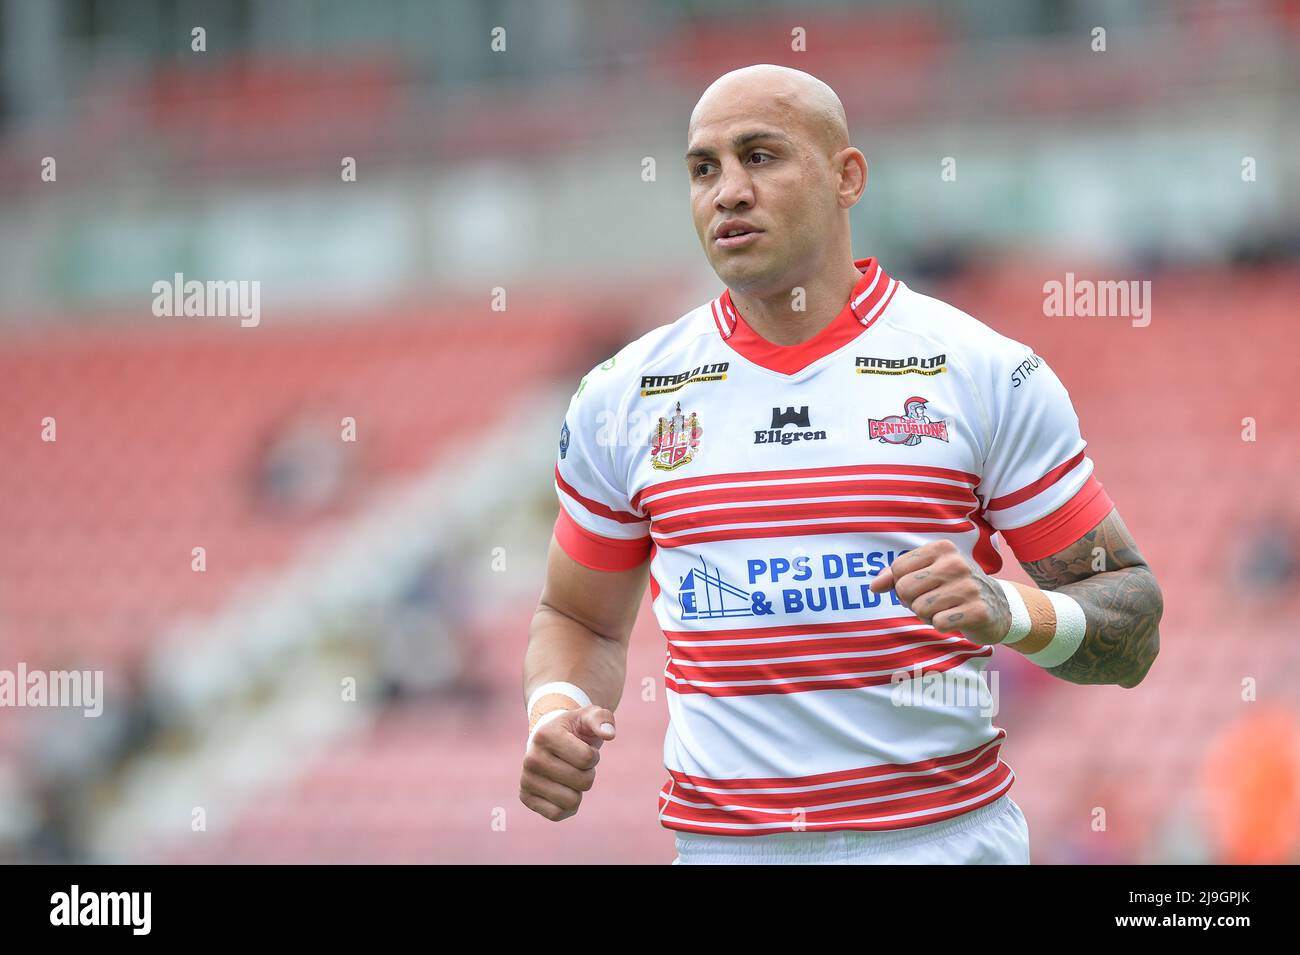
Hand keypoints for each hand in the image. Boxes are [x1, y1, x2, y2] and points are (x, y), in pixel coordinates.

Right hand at [519, 705, 615, 821]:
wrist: (548, 740)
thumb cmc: (573, 729)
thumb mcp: (589, 716)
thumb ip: (602, 719)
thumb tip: (609, 734)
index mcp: (545, 735)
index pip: (587, 758)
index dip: (593, 756)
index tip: (583, 748)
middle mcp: (530, 758)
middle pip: (584, 782)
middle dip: (588, 773)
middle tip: (576, 763)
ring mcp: (526, 779)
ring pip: (571, 801)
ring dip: (578, 790)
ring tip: (568, 775)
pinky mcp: (525, 797)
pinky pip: (557, 814)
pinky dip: (567, 806)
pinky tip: (562, 790)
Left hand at [867, 539, 1010, 645]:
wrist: (999, 605)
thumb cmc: (953, 587)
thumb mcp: (927, 572)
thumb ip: (896, 575)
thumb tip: (874, 587)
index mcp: (942, 548)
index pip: (898, 569)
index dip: (901, 585)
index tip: (920, 588)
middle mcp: (956, 563)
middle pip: (905, 589)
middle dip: (912, 602)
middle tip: (932, 602)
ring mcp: (969, 587)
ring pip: (920, 609)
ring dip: (927, 615)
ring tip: (945, 609)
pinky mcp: (978, 611)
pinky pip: (939, 623)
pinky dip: (942, 626)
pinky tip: (956, 618)